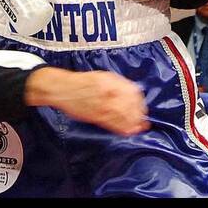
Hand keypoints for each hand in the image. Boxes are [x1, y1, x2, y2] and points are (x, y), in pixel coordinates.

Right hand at [26, 68, 148, 135]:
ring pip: (124, 117)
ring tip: (138, 127)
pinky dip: (123, 129)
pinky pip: (114, 125)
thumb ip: (119, 84)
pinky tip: (128, 131)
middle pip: (131, 107)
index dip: (140, 102)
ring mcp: (103, 107)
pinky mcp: (96, 117)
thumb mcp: (103, 76)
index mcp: (112, 82)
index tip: (142, 107)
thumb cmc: (83, 82)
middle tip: (142, 119)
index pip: (134, 94)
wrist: (64, 89)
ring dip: (133, 123)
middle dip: (139, 115)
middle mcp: (109, 95)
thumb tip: (134, 92)